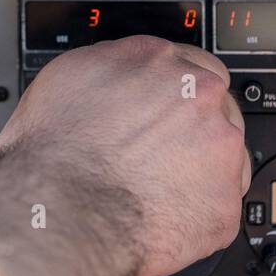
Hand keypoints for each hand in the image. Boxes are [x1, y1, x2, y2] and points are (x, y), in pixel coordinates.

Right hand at [0, 35, 250, 275]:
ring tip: (159, 188)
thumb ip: (107, 68)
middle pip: (214, 103)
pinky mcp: (225, 201)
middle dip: (192, 125)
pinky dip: (200, 209)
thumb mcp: (65, 79)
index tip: (165, 108)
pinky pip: (222, 203)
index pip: (188, 62)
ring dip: (201, 166)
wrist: (60, 214)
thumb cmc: (50, 155)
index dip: (174, 91)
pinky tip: (168, 214)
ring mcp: (219, 147)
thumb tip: (113, 78)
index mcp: (157, 61)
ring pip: (226, 152)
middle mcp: (197, 95)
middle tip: (159, 151)